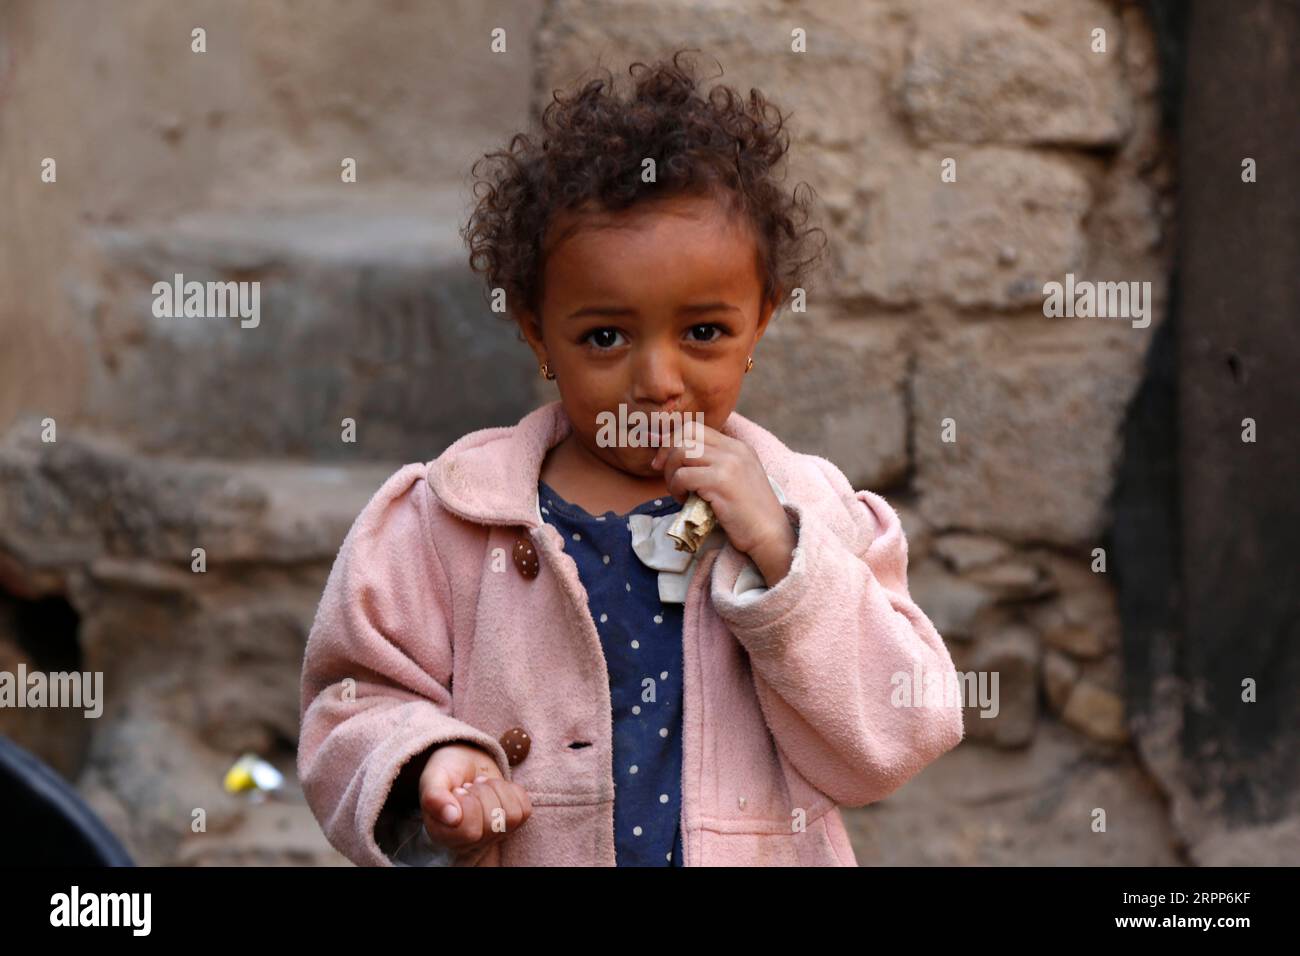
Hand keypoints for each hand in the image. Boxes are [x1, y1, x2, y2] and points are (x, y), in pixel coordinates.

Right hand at [418, 743, 531, 855]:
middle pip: (493, 822)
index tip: (458, 790)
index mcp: (445, 835)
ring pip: (512, 816)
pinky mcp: (512, 823)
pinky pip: (525, 810)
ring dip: (498, 790)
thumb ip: (434, 797)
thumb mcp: (433, 778)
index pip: (470, 830)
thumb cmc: (446, 770)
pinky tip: (495, 788)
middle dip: (483, 792)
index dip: (468, 803)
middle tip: (470, 786)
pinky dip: (512, 791)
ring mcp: (493, 834)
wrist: (464, 759)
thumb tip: (452, 817)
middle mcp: (470, 842)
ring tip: (482, 785)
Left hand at [650, 419, 796, 583]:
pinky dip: (676, 488)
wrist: (770, 535)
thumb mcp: (735, 480)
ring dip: (671, 473)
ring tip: (678, 491)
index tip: (664, 461)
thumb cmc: (749, 515)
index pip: (695, 427)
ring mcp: (729, 463)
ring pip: (681, 452)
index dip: (673, 441)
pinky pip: (683, 476)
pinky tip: (685, 501)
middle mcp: (734, 449)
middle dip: (667, 452)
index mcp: (737, 447)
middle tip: (664, 474)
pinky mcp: (721, 481)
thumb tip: (675, 459)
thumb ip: (713, 466)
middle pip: (686, 433)